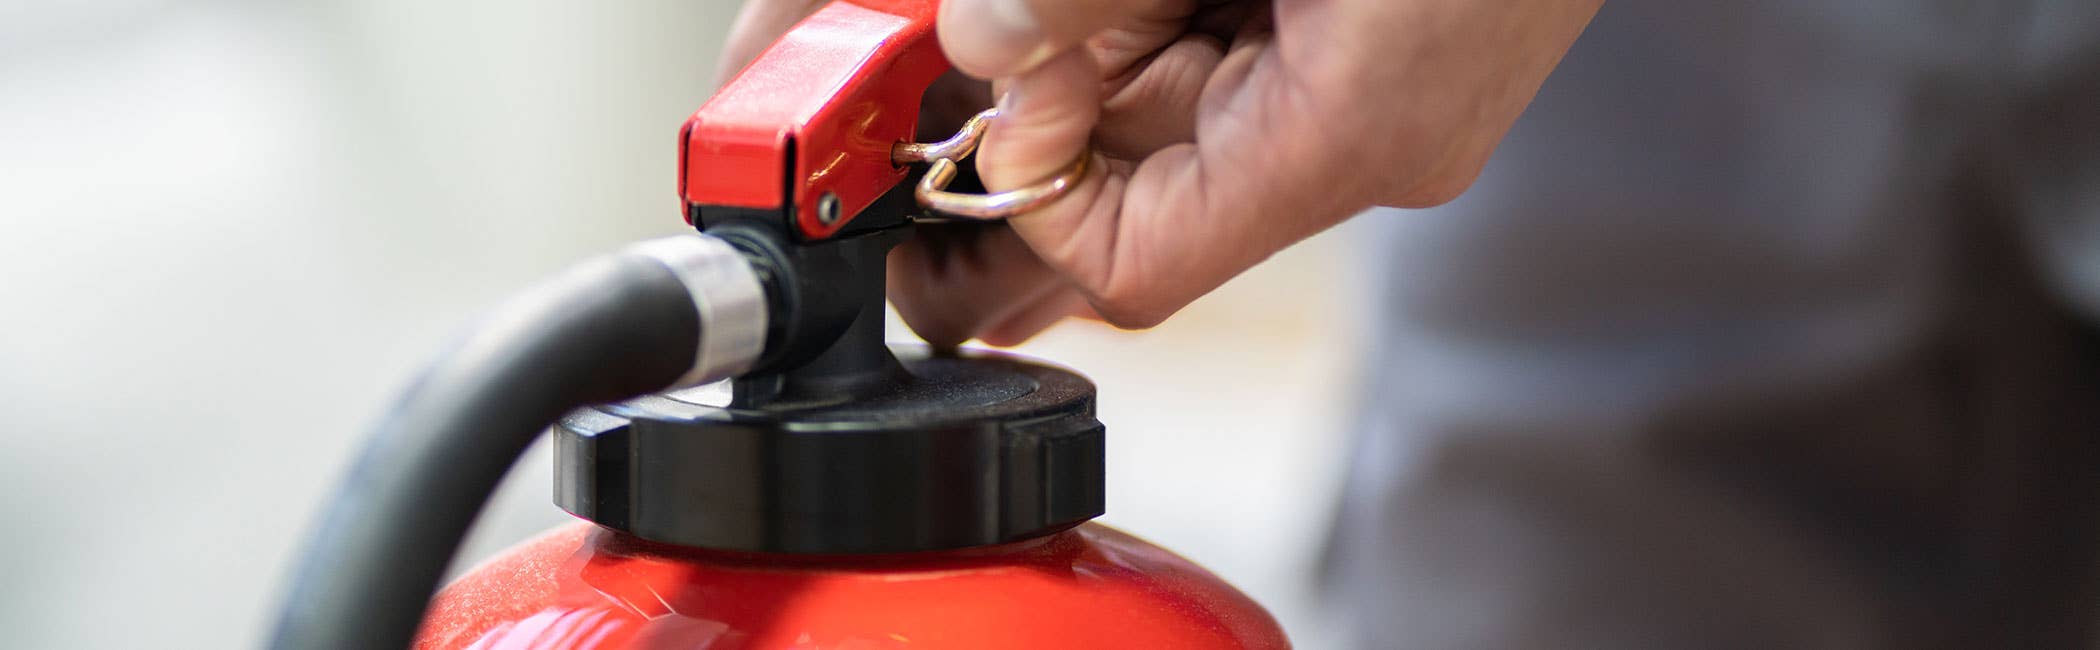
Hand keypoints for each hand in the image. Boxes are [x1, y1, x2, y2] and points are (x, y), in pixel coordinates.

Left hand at [720, 0, 1601, 345]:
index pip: (1136, 263)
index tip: (988, 98)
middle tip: (993, 17)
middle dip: (1057, 89)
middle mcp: (1367, 142)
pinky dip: (1172, 5)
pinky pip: (1234, 46)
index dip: (1032, 198)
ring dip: (1109, 32)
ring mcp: (1383, 94)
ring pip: (1178, 96)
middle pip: (1142, 170)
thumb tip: (981, 44)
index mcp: (1348, 138)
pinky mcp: (1381, 43)